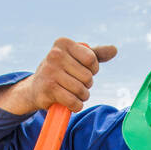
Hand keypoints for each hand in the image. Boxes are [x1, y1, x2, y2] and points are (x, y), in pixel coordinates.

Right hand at [0, 38, 117, 115]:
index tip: (82, 71)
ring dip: (81, 97)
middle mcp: (55, 54)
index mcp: (63, 43)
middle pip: (88, 76)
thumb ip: (96, 54)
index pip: (91, 59)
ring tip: (73, 94)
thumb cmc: (61, 72)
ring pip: (81, 90)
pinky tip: (71, 103)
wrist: (36, 88)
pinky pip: (73, 101)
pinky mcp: (48, 89)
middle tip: (75, 84)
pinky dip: (76, 106)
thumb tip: (114, 49)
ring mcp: (50, 71)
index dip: (92, 70)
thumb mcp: (77, 59)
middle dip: (86, 85)